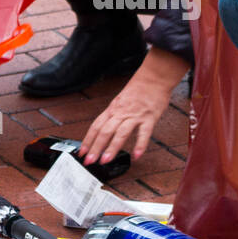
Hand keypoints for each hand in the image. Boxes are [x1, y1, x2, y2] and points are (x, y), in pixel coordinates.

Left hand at [78, 48, 189, 164]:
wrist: (154, 77)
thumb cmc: (138, 89)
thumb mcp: (120, 101)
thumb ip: (114, 115)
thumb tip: (105, 130)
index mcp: (113, 109)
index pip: (96, 126)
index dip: (88, 140)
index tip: (82, 152)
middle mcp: (121, 113)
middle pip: (105, 131)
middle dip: (95, 147)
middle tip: (89, 161)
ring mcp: (135, 116)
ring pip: (121, 133)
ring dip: (112, 148)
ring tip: (105, 161)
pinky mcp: (149, 118)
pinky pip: (144, 133)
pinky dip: (140, 146)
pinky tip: (136, 156)